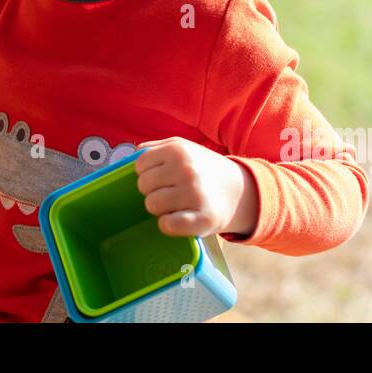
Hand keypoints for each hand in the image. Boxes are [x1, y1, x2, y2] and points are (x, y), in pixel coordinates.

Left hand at [133, 137, 253, 237]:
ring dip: (159, 207)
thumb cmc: (203, 169)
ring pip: (151, 205)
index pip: (140, 165)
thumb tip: (133, 153)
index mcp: (177, 149)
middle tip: (169, 191)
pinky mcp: (202, 219)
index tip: (160, 177)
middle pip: (143, 185)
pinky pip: (167, 225)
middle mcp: (186, 170)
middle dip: (152, 190)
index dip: (147, 173)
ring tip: (174, 204)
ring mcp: (194, 194)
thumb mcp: (183, 147)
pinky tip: (176, 219)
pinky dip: (167, 225)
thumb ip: (155, 147)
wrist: (238, 190)